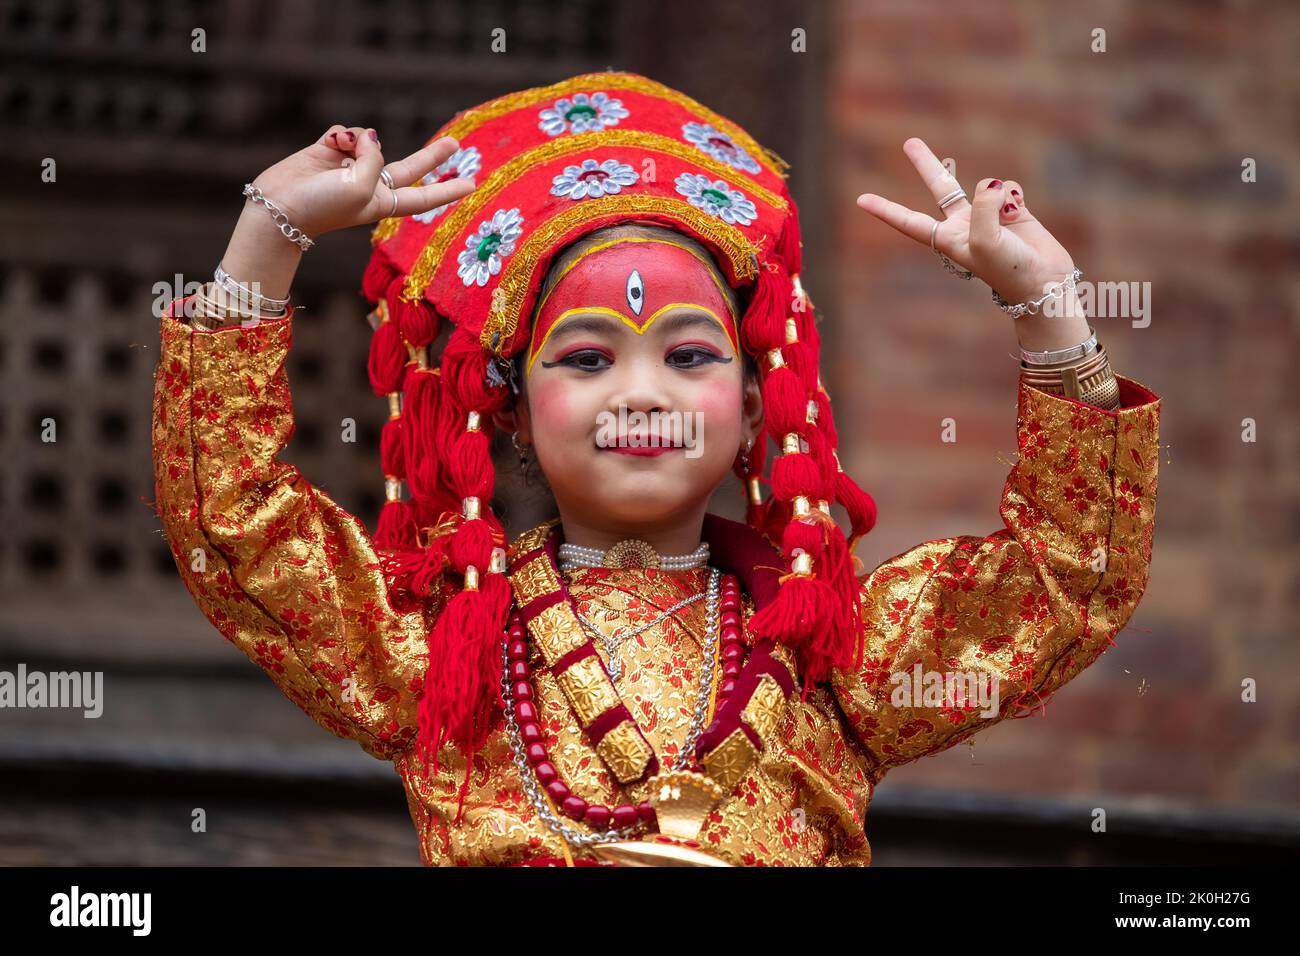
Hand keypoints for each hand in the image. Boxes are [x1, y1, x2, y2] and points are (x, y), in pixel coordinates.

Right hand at [250, 126, 476, 238]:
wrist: (278, 207)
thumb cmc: (323, 206)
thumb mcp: (360, 186)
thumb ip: (373, 157)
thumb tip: (368, 136)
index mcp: (384, 203)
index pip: (425, 196)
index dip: (448, 189)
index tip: (472, 185)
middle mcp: (371, 185)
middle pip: (411, 168)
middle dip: (432, 155)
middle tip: (456, 143)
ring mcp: (350, 168)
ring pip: (369, 141)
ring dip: (359, 141)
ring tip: (343, 152)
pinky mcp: (328, 152)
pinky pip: (345, 133)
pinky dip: (340, 135)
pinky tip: (331, 144)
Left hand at [856, 138, 1077, 311]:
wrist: (1043, 282)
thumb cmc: (1007, 268)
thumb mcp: (984, 239)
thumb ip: (981, 206)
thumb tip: (991, 184)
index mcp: (946, 238)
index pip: (908, 221)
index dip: (886, 210)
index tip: (861, 201)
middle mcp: (963, 224)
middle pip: (940, 188)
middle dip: (926, 165)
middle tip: (910, 143)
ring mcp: (987, 214)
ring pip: (983, 185)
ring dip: (994, 193)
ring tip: (1007, 218)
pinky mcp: (1011, 208)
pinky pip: (1008, 187)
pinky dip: (1013, 195)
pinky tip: (1019, 211)